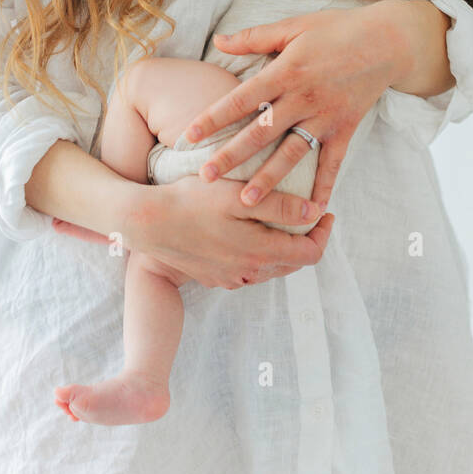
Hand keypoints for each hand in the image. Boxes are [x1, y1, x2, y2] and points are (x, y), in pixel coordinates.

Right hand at [127, 175, 334, 289]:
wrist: (147, 223)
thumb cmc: (192, 200)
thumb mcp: (238, 195)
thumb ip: (279, 205)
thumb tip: (314, 212)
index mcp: (260, 253)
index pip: (310, 254)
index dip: (324, 234)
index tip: (325, 212)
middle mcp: (248, 272)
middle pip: (293, 263)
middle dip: (305, 239)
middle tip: (306, 212)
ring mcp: (229, 278)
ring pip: (270, 268)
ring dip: (281, 247)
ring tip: (279, 219)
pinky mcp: (213, 277)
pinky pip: (247, 270)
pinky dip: (258, 254)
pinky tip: (248, 231)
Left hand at [182, 3, 430, 208]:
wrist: (387, 40)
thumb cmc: (336, 29)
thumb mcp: (293, 26)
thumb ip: (253, 37)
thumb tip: (218, 40)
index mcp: (286, 71)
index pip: (241, 99)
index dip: (213, 117)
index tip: (188, 135)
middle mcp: (304, 98)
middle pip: (261, 133)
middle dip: (231, 156)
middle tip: (205, 177)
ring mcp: (326, 117)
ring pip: (292, 154)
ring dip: (268, 179)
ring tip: (246, 202)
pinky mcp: (346, 128)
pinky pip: (332, 163)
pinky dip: (323, 187)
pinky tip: (311, 210)